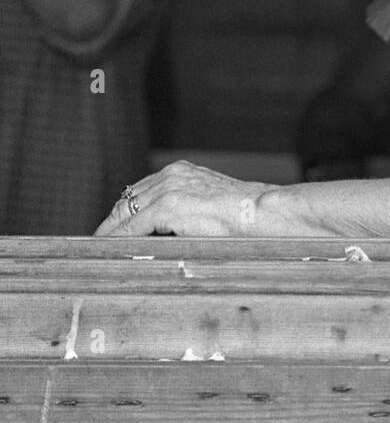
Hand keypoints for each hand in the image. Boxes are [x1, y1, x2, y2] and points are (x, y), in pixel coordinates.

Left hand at [93, 160, 278, 235]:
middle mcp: (170, 175)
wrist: (259, 212)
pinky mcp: (167, 207)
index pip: (141, 191)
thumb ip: (188, 208)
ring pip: (126, 213)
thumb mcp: (210, 202)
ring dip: (111, 232)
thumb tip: (172, 229)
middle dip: (112, 221)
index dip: (125, 210)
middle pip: (128, 199)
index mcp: (180, 171)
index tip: (114, 226)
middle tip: (98, 240)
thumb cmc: (243, 213)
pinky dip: (120, 240)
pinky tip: (111, 251)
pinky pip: (134, 227)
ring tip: (99, 249)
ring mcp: (168, 189)